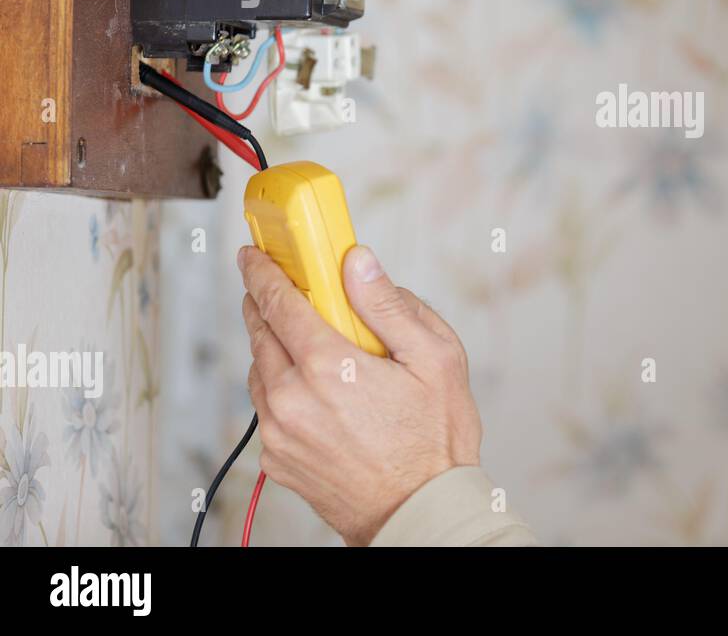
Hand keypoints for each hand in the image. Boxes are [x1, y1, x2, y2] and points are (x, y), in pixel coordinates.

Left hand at [237, 243, 481, 545]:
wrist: (420, 512)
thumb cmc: (435, 441)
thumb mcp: (435, 358)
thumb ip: (388, 304)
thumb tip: (357, 263)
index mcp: (329, 367)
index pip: (278, 302)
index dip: (262, 271)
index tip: (253, 255)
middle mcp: (292, 400)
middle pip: (260, 333)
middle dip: (266, 305)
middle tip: (282, 288)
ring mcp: (279, 433)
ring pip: (259, 371)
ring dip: (274, 349)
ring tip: (309, 344)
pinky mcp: (277, 459)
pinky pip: (267, 409)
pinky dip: (282, 389)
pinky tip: (317, 392)